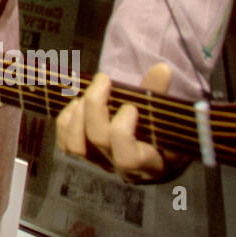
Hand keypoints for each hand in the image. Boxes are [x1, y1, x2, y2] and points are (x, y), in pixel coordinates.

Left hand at [55, 62, 187, 182]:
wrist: (154, 154)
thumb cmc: (164, 134)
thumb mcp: (170, 118)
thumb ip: (160, 94)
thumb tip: (162, 69)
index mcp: (149, 164)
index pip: (128, 159)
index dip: (122, 130)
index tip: (131, 107)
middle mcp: (120, 167)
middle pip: (98, 140)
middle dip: (96, 105)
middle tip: (103, 80)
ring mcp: (100, 163)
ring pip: (76, 147)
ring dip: (77, 115)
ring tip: (87, 94)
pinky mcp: (84, 157)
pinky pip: (65, 144)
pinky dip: (66, 122)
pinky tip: (77, 104)